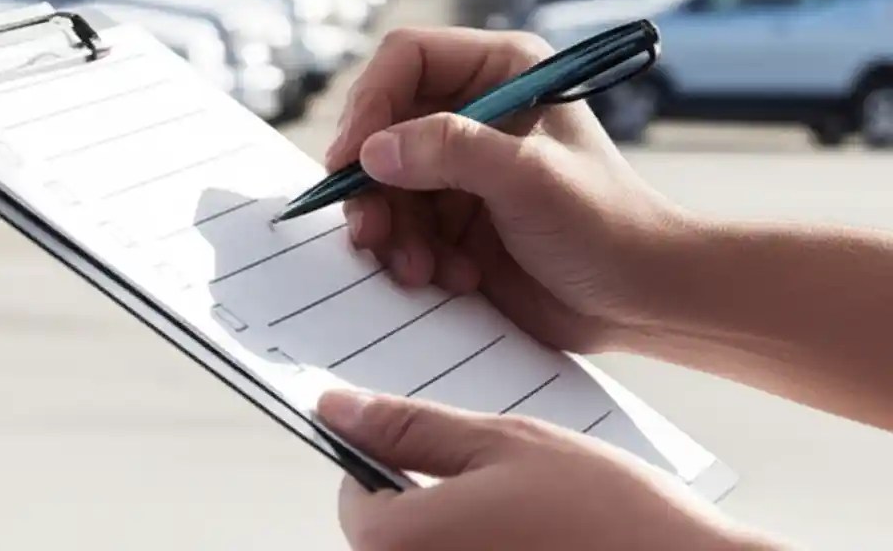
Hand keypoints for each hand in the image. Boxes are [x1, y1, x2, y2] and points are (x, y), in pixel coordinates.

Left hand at [318, 390, 784, 550]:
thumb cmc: (609, 515)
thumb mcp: (504, 444)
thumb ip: (410, 428)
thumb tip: (336, 408)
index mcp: (400, 542)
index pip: (354, 497)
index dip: (392, 464)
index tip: (440, 452)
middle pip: (391, 537)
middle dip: (432, 502)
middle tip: (505, 485)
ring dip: (466, 532)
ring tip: (536, 519)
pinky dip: (495, 549)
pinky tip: (545, 542)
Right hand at [327, 28, 694, 352]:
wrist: (640, 299)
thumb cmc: (605, 224)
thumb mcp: (527, 177)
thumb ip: (448, 151)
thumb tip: (371, 151)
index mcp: (501, 71)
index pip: (408, 59)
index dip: (370, 103)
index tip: (352, 159)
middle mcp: (475, 110)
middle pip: (383, 126)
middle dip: (372, 185)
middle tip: (371, 232)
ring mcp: (461, 167)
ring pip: (383, 183)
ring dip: (393, 231)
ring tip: (420, 269)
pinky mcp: (455, 217)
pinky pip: (401, 225)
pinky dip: (412, 254)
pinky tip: (451, 277)